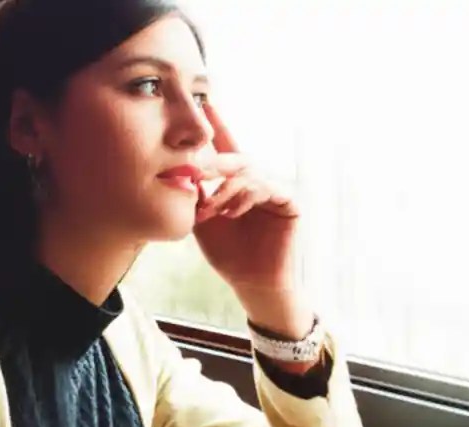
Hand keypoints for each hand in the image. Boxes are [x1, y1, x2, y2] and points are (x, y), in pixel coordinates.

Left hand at [193, 102, 300, 293]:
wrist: (252, 283)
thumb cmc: (228, 253)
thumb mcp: (202, 220)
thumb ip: (195, 194)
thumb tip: (179, 170)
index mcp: (237, 182)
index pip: (226, 147)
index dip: (217, 124)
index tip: (204, 101)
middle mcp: (258, 180)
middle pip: (236, 157)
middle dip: (213, 162)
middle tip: (194, 166)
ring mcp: (275, 189)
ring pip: (250, 173)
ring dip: (225, 190)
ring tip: (211, 207)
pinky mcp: (289, 202)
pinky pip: (267, 188)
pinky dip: (246, 198)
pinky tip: (232, 212)